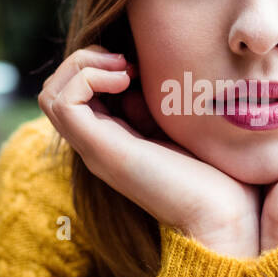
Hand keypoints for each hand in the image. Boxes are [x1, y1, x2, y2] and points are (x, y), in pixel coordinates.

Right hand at [39, 45, 260, 258]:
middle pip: (54, 91)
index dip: (99, 64)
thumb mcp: (183, 125)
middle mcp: (98, 145)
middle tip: (127, 62)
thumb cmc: (220, 175)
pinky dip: (87, 78)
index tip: (141, 63)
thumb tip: (137, 69)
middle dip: (85, 60)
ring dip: (82, 66)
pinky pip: (63, 103)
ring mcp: (96, 149)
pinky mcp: (101, 151)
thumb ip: (158, 103)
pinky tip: (125, 81)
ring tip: (123, 70)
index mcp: (116, 139)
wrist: (226, 216)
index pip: (76, 93)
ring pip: (51, 94)